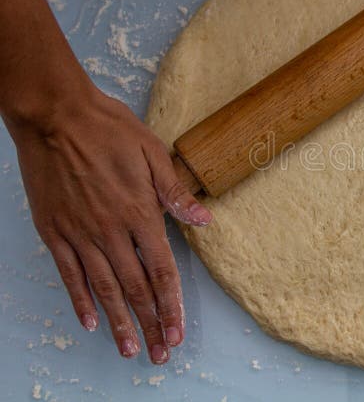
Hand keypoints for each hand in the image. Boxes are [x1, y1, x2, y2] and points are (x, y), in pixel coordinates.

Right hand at [10, 88, 211, 363]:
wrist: (55, 115)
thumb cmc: (109, 129)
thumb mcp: (153, 153)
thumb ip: (176, 193)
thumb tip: (204, 222)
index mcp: (140, 212)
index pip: (162, 270)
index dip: (171, 305)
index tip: (177, 331)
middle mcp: (111, 231)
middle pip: (136, 287)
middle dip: (150, 323)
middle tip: (160, 353)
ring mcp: (80, 233)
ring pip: (104, 288)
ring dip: (119, 322)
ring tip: (130, 349)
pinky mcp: (54, 231)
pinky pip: (69, 273)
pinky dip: (80, 300)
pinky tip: (90, 321)